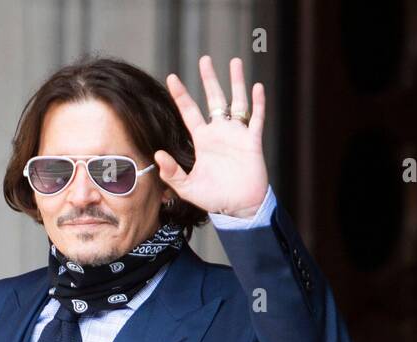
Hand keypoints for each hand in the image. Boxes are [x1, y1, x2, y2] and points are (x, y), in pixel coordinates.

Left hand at [158, 55, 268, 218]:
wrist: (239, 208)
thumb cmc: (214, 198)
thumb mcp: (187, 188)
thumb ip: (172, 173)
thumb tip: (158, 155)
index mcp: (202, 140)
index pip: (189, 112)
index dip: (181, 95)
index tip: (172, 77)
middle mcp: (219, 132)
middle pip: (214, 98)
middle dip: (209, 79)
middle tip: (205, 59)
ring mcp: (237, 135)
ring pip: (237, 101)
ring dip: (236, 82)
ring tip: (235, 61)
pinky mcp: (252, 141)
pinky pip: (256, 118)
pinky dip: (257, 103)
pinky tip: (257, 87)